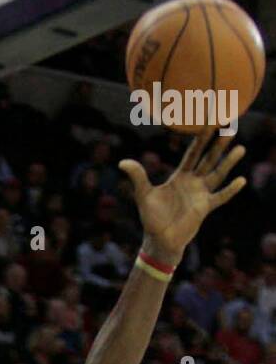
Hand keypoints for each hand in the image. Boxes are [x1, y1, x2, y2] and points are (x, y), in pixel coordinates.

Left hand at [119, 131, 245, 262]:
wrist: (159, 240)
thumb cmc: (151, 218)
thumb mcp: (143, 195)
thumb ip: (138, 177)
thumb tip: (122, 162)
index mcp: (180, 176)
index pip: (193, 152)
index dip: (201, 137)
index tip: (210, 122)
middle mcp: (193, 182)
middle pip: (208, 159)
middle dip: (218, 144)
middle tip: (230, 126)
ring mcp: (200, 194)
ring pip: (217, 174)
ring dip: (228, 162)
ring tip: (240, 148)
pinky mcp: (204, 208)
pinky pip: (220, 197)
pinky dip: (230, 190)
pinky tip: (241, 180)